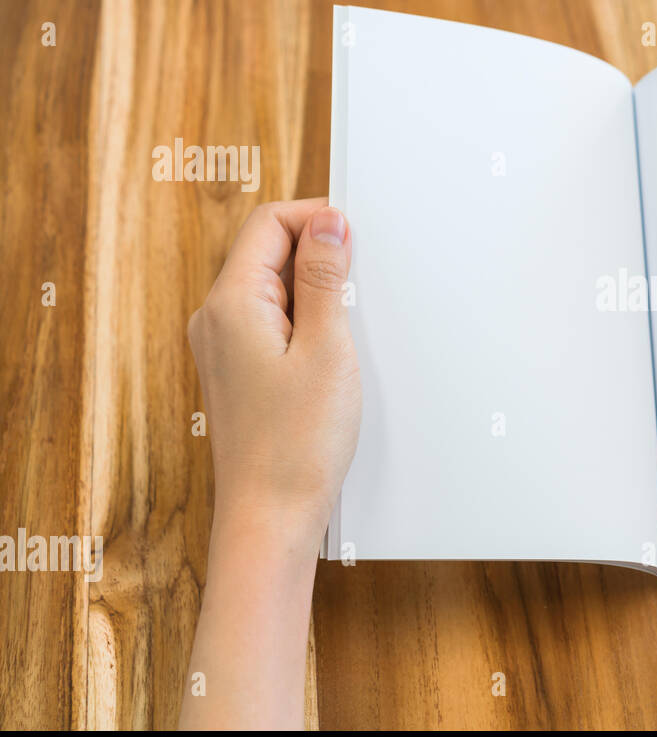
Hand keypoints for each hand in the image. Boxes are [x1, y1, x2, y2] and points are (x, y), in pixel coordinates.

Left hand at [188, 198, 360, 545]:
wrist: (270, 517)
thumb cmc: (296, 446)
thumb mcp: (327, 349)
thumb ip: (324, 278)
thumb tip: (328, 223)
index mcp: (231, 304)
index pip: (269, 223)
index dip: (317, 218)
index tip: (357, 237)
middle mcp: (216, 319)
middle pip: (268, 251)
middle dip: (319, 255)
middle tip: (359, 289)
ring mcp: (223, 346)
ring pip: (273, 287)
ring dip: (316, 292)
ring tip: (347, 330)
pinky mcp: (239, 371)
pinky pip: (272, 322)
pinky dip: (306, 322)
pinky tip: (332, 354)